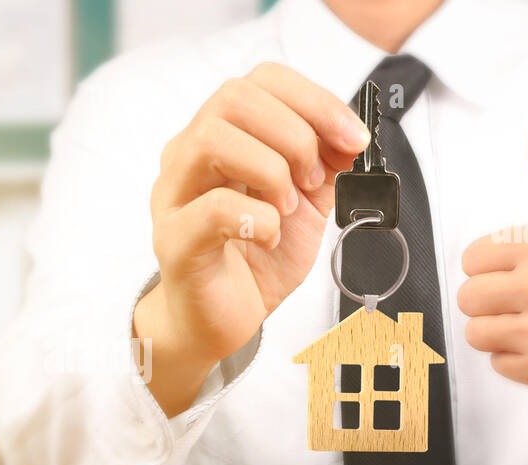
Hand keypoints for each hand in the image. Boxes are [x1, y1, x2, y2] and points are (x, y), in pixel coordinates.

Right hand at [135, 62, 371, 415]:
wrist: (220, 319)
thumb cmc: (254, 258)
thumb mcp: (305, 202)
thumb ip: (325, 165)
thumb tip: (352, 136)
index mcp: (221, 136)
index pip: (261, 82)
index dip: (315, 100)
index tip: (353, 138)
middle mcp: (188, 156)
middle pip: (233, 98)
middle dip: (294, 133)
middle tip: (314, 178)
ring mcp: (174, 196)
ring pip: (212, 140)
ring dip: (270, 169)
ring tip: (288, 207)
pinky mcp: (174, 241)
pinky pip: (211, 209)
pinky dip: (257, 218)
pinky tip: (269, 235)